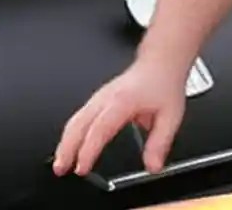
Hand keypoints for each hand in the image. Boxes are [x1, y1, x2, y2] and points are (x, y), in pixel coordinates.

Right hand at [53, 59, 188, 176]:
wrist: (159, 62)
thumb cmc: (163, 84)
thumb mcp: (171, 116)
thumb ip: (159, 143)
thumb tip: (152, 166)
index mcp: (123, 101)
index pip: (100, 129)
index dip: (88, 150)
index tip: (82, 168)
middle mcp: (106, 98)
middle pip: (79, 124)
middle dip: (67, 148)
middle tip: (61, 169)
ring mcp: (99, 96)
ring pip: (75, 119)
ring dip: (65, 141)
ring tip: (61, 163)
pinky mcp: (98, 98)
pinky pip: (79, 116)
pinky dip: (71, 132)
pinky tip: (69, 145)